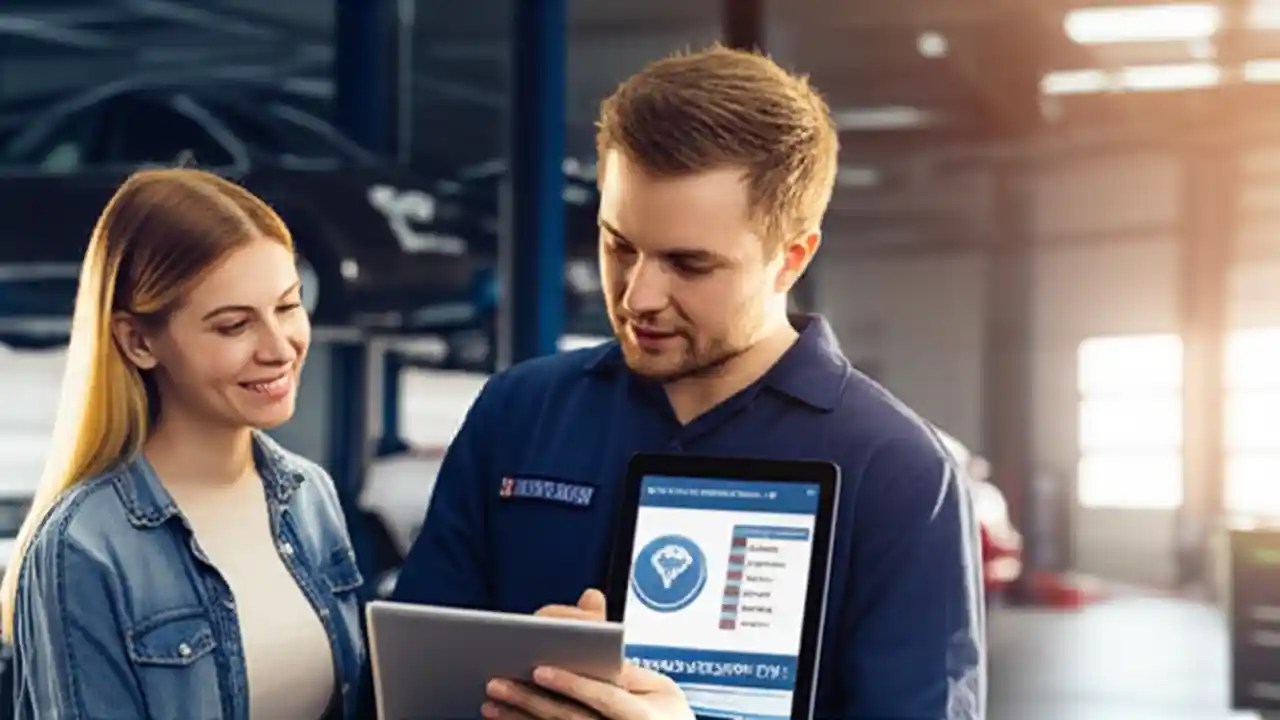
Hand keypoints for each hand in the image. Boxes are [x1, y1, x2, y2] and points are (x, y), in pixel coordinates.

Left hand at [481, 589, 694, 719]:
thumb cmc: (664, 716)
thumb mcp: (659, 687)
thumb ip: (621, 648)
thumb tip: (590, 598)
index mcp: (643, 714)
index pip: (606, 697)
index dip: (574, 684)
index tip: (541, 669)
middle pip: (571, 719)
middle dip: (531, 700)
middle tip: (497, 681)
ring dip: (520, 716)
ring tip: (491, 699)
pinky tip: (502, 717)